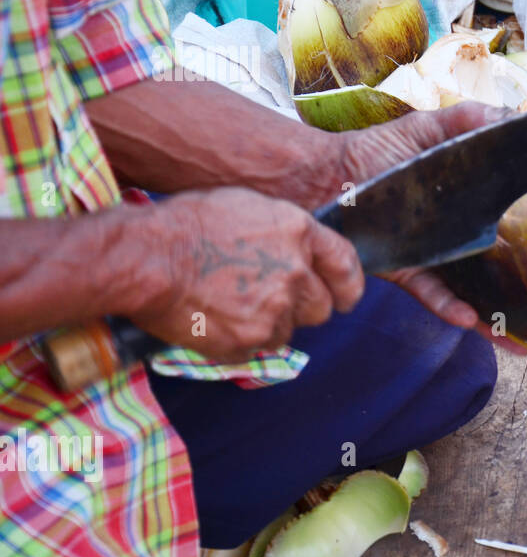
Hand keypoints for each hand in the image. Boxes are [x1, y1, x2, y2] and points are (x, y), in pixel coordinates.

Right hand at [127, 188, 364, 360]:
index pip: (345, 265)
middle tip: (266, 299)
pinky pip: (257, 347)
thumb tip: (299, 251)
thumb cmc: (187, 225)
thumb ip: (284, 234)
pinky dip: (241, 339)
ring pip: (288, 330)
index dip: (349, 285)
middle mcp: (296, 272)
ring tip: (230, 303)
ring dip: (268, 323)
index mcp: (299, 233)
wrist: (147, 258)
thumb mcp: (248, 208)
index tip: (346, 298)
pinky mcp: (250, 339)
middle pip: (320, 307)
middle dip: (301, 307)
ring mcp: (276, 309)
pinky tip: (216, 318)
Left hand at [334, 104, 526, 352]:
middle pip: (495, 267)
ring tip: (521, 340)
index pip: (508, 224)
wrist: (325, 175)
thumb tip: (521, 116)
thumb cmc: (375, 149)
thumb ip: (472, 120)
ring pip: (469, 292)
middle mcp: (453, 235)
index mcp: (465, 204)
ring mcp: (430, 257)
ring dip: (493, 316)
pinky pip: (431, 294)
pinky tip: (471, 319)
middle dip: (522, 291)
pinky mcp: (403, 272)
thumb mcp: (430, 127)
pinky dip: (450, 308)